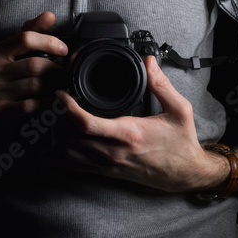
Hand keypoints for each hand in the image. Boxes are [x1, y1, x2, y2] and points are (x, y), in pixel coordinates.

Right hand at [0, 11, 68, 113]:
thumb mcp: (5, 45)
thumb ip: (29, 31)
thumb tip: (50, 16)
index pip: (26, 39)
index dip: (49, 42)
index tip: (63, 49)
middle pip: (34, 65)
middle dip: (56, 68)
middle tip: (66, 70)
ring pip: (35, 86)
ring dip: (54, 84)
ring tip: (61, 81)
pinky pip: (30, 105)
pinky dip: (46, 100)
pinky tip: (52, 95)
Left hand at [51, 55, 229, 192]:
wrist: (185, 175)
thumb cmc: (182, 143)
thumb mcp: (180, 109)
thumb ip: (162, 84)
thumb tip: (149, 61)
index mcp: (128, 133)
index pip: (87, 123)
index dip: (67, 108)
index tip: (60, 92)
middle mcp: (114, 151)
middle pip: (69, 136)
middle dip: (56, 117)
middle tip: (52, 98)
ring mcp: (108, 164)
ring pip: (68, 152)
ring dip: (56, 134)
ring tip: (53, 114)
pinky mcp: (107, 171)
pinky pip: (76, 165)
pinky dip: (61, 152)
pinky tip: (56, 139)